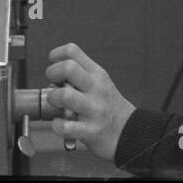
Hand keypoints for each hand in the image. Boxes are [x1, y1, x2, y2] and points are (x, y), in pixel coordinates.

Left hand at [45, 42, 135, 162]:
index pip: (72, 50)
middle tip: (54, 87)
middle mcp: (97, 88)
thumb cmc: (108, 107)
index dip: (56, 56)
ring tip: (57, 106)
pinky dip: (57, 125)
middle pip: (67, 67)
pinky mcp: (91, 131)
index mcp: (97, 73)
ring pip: (64, 96)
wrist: (130, 132)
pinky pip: (65, 126)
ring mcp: (95, 109)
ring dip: (53, 100)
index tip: (55, 68)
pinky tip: (60, 125)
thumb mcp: (99, 84)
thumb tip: (52, 82)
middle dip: (52, 74)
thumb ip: (77, 78)